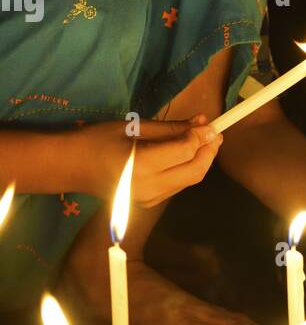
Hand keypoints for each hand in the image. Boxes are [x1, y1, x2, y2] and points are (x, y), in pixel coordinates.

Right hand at [75, 114, 222, 207]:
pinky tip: (187, 155)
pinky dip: (188, 170)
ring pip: (190, 181)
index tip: (212, 122)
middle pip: (195, 171)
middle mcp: (150, 186)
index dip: (203, 137)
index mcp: (143, 165)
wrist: (72, 167)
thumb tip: (202, 122)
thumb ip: (171, 128)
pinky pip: (178, 186)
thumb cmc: (98, 140)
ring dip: (202, 161)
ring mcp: (150, 199)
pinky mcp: (150, 203)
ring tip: (204, 141)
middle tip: (215, 133)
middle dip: (209, 152)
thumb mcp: (135, 127)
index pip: (186, 151)